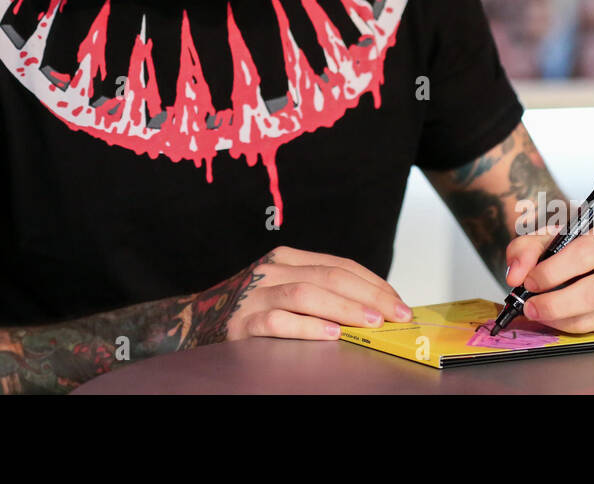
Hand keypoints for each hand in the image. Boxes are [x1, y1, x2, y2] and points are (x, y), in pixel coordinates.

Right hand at [186, 246, 412, 344]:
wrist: (194, 321)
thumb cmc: (251, 309)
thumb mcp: (284, 289)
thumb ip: (320, 292)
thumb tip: (375, 308)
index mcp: (286, 258)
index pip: (339, 265)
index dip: (373, 283)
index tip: (399, 303)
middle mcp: (270, 271)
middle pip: (328, 277)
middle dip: (368, 296)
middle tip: (395, 315)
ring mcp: (254, 296)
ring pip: (305, 294)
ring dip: (344, 308)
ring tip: (371, 322)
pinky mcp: (241, 325)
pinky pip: (278, 323)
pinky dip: (307, 328)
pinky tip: (330, 335)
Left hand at [504, 221, 593, 337]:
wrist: (591, 262)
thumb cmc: (571, 248)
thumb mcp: (545, 238)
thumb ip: (524, 250)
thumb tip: (515, 275)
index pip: (585, 254)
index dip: (554, 271)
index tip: (529, 282)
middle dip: (556, 304)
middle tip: (530, 307)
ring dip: (560, 319)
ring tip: (539, 311)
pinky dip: (572, 328)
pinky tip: (560, 316)